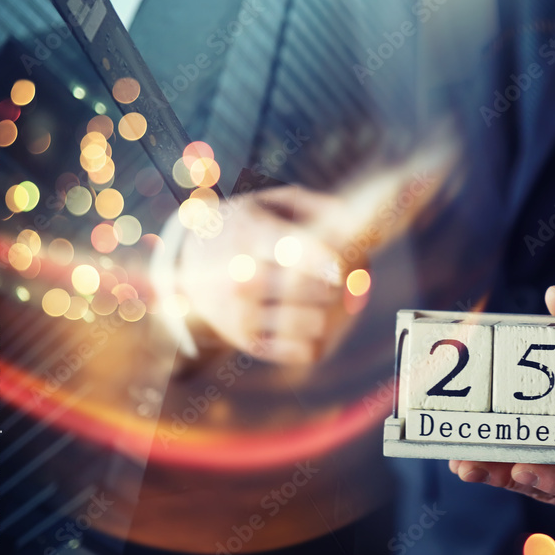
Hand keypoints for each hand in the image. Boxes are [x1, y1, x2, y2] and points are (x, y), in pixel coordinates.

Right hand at [175, 184, 359, 364]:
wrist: (189, 266)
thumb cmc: (247, 228)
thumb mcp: (273, 203)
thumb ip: (320, 209)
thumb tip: (365, 229)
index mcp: (248, 235)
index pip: (289, 250)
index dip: (323, 258)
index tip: (341, 263)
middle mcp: (239, 279)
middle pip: (307, 289)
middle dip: (341, 281)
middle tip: (350, 273)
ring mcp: (243, 317)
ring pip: (313, 323)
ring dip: (340, 310)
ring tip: (341, 295)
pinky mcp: (252, 344)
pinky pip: (306, 351)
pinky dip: (326, 335)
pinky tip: (325, 315)